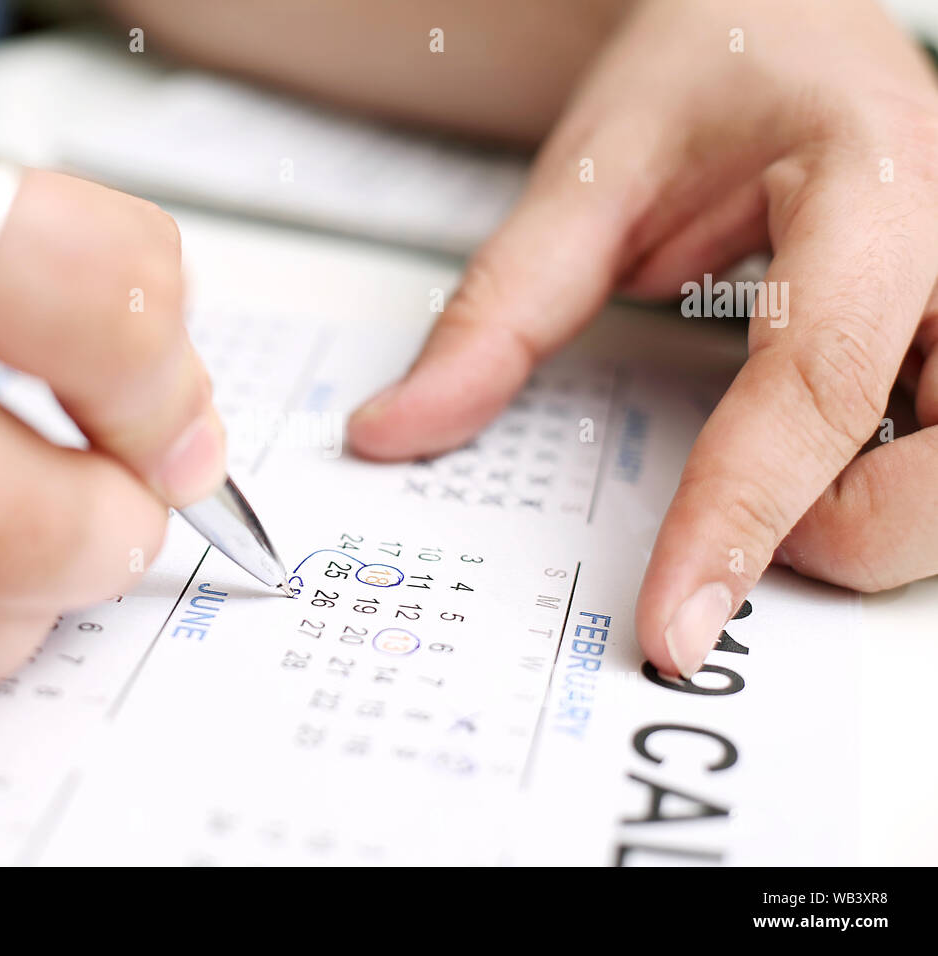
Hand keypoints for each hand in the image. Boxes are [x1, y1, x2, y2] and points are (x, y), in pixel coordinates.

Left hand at [348, 0, 937, 676]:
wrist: (784, 22)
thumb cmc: (707, 74)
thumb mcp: (590, 173)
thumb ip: (500, 308)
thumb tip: (394, 431)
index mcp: (874, 181)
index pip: (815, 382)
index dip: (739, 515)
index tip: (670, 626)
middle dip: (837, 536)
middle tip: (731, 508)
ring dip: (872, 520)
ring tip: (780, 466)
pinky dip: (888, 492)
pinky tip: (827, 456)